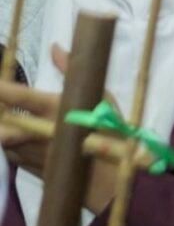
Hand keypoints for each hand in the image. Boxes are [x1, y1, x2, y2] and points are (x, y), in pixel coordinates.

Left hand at [0, 45, 119, 213]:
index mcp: (55, 109)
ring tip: (6, 121)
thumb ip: (73, 72)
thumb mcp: (101, 97)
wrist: (111, 178)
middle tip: (1, 107)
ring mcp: (30, 151)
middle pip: (1, 122)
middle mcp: (37, 130)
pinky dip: (7, 144)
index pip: (18, 96)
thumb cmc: (110, 133)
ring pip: (2, 138)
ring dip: (2, 129)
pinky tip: (13, 139)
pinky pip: (9, 153)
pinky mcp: (28, 167)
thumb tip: (55, 48)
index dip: (1, 88)